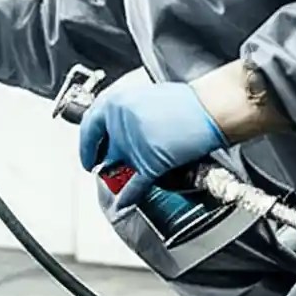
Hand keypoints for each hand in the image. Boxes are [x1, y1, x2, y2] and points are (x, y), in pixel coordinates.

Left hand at [79, 81, 227, 207]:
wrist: (210, 107)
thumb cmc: (186, 100)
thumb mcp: (145, 93)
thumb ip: (126, 110)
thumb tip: (118, 125)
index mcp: (115, 102)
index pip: (89, 125)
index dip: (86, 142)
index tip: (87, 150)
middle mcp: (119, 123)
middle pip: (100, 149)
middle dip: (100, 160)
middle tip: (100, 165)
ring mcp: (133, 144)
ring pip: (115, 168)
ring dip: (115, 176)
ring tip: (116, 178)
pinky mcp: (150, 162)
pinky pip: (133, 185)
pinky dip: (127, 197)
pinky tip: (123, 203)